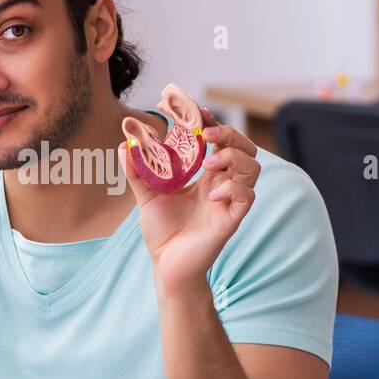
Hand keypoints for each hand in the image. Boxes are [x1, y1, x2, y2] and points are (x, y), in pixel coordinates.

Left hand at [118, 107, 260, 293]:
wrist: (166, 265)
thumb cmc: (162, 231)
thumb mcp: (146, 196)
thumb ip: (138, 170)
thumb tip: (125, 143)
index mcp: (207, 176)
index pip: (221, 142)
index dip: (215, 124)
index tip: (200, 113)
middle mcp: (222, 185)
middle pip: (245, 149)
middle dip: (231, 135)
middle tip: (208, 134)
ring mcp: (229, 201)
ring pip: (253, 168)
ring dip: (232, 158)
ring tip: (209, 165)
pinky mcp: (232, 219)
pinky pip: (247, 195)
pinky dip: (232, 187)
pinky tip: (212, 195)